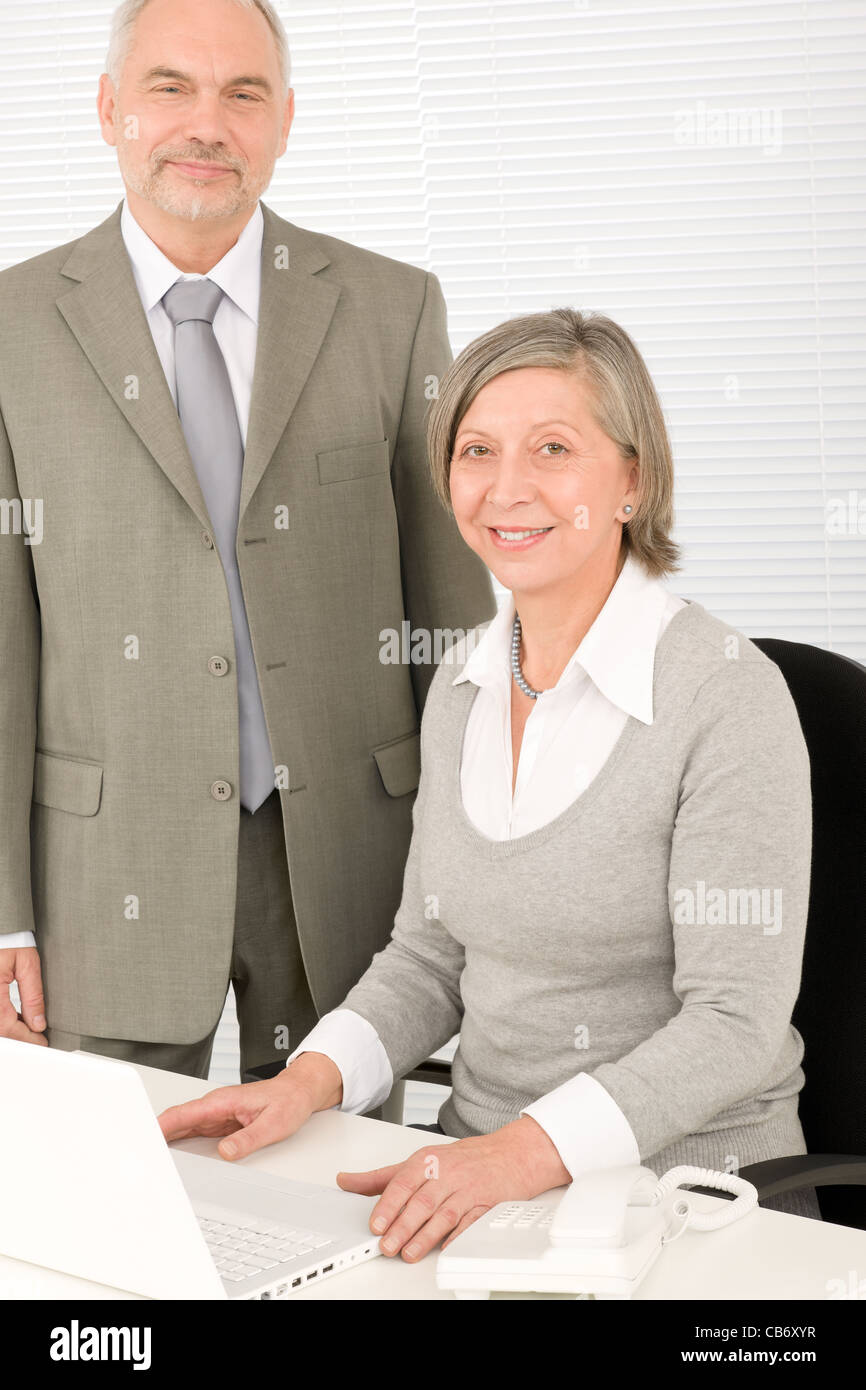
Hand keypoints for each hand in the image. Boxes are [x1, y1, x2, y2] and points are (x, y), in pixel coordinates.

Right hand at [0, 947, 47, 1044]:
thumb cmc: (6, 939)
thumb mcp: (26, 962)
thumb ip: (33, 994)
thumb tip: (38, 1022)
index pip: (7, 1025)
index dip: (26, 1038)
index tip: (41, 1041)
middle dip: (19, 1038)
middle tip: (37, 1039)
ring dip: (10, 1030)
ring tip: (29, 1028)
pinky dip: (3, 1021)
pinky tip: (16, 1019)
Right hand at [157, 1052, 342, 1159]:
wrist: (299, 1092)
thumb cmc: (288, 1102)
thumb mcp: (273, 1124)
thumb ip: (248, 1139)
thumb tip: (225, 1152)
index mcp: (222, 1102)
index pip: (183, 1114)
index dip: (160, 1126)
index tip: (142, 1137)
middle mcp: (215, 1107)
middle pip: (176, 1120)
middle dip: (154, 1135)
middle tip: (136, 1155)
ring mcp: (216, 1115)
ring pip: (182, 1127)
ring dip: (164, 1140)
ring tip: (147, 1158)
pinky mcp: (220, 1123)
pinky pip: (193, 1132)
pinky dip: (178, 1142)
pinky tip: (171, 1154)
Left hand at [337, 1114, 570, 1261]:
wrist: (508, 1154)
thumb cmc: (461, 1160)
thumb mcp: (419, 1161)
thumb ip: (382, 1177)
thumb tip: (346, 1181)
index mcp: (427, 1161)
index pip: (403, 1182)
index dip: (388, 1204)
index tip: (376, 1224)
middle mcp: (447, 1173)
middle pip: (422, 1201)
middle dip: (403, 1226)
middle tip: (387, 1246)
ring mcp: (468, 1189)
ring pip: (444, 1214)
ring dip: (425, 1236)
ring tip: (408, 1253)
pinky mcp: (486, 1204)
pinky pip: (471, 1222)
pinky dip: (458, 1236)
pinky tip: (445, 1248)